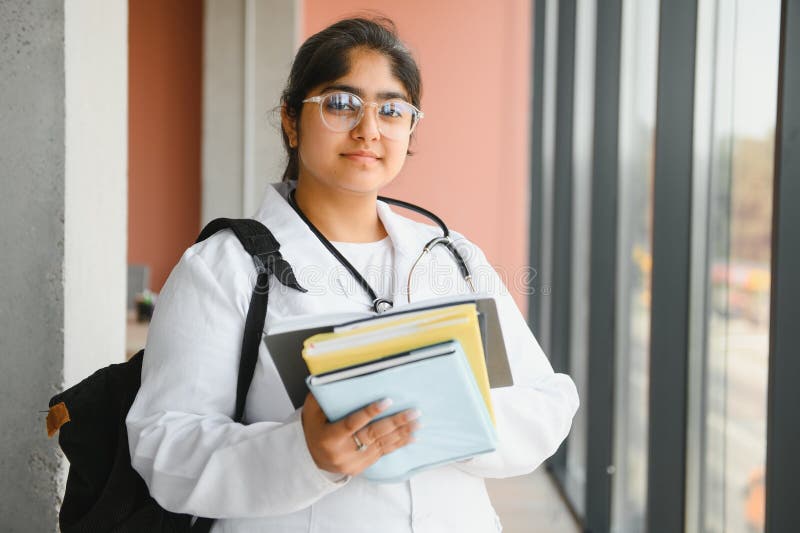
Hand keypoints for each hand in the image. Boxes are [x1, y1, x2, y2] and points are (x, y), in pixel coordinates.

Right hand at [301, 393, 420, 476]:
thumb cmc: (313, 429)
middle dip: (395, 422)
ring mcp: (354, 462)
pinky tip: (411, 436)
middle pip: (373, 435)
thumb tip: (336, 377)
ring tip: (417, 423)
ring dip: (402, 433)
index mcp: (330, 437)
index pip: (353, 423)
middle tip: (413, 412)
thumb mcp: (311, 412)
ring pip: (382, 445)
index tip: (388, 401)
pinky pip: (383, 453)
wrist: (310, 459)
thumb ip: (322, 397)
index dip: (370, 412)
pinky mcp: (362, 467)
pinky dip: (398, 443)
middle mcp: (343, 452)